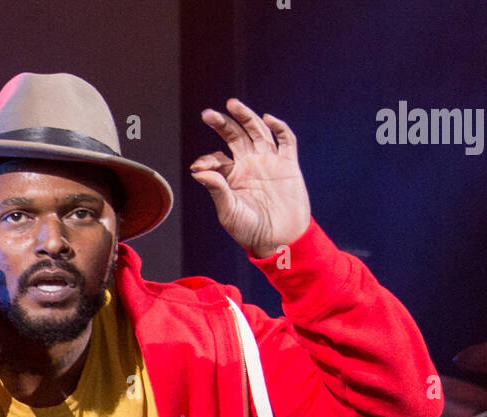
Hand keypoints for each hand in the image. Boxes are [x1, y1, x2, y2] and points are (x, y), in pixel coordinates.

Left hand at [189, 98, 310, 257]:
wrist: (280, 240)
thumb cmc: (250, 231)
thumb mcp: (229, 212)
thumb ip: (217, 190)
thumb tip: (198, 171)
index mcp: (233, 176)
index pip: (217, 159)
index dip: (208, 159)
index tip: (200, 167)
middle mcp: (249, 164)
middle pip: (235, 136)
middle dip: (222, 123)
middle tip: (207, 114)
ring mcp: (269, 162)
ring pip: (257, 131)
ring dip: (245, 116)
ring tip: (232, 104)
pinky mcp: (288, 165)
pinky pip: (285, 140)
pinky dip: (278, 128)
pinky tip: (267, 120)